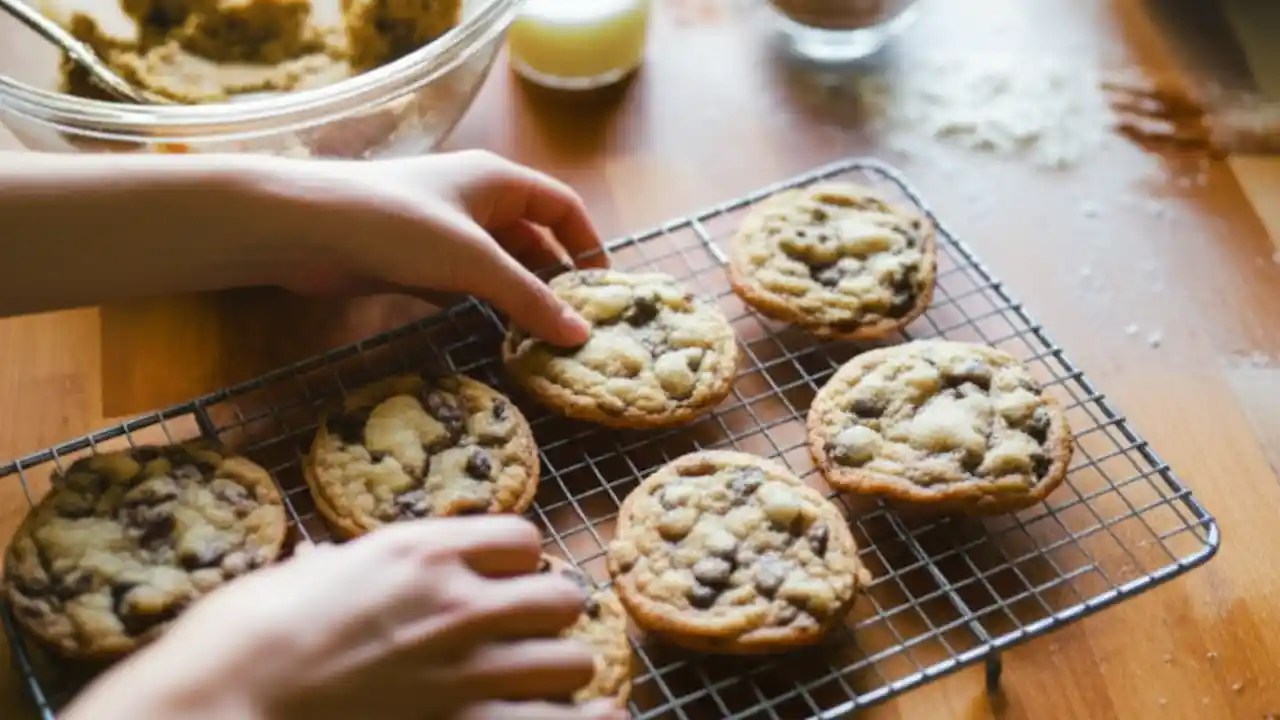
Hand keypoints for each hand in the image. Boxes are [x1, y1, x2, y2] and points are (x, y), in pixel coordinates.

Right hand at [62, 516, 623, 719]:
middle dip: (548, 613)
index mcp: (421, 550)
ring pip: (573, 660)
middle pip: (562, 597)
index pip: (522, 538)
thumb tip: (342, 561)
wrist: (225, 699)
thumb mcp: (307, 571)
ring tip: (533, 678)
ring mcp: (466, 670)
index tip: (501, 578)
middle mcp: (459, 603)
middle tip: (522, 631)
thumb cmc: (246, 633)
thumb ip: (353, 564)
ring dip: (559, 669)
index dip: (517, 561)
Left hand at [274, 151, 608, 346]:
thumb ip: (529, 299)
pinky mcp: (415, 262)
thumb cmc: (397, 225)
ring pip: (498, 265)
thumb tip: (581, 335)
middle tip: (578, 325)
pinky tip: (497, 338)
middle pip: (533, 239)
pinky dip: (484, 306)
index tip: (604, 289)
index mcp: (498, 181)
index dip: (588, 242)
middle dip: (555, 279)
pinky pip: (465, 284)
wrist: (305, 228)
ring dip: (519, 298)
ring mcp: (444, 232)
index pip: (561, 206)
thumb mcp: (474, 261)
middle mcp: (476, 200)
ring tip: (545, 340)